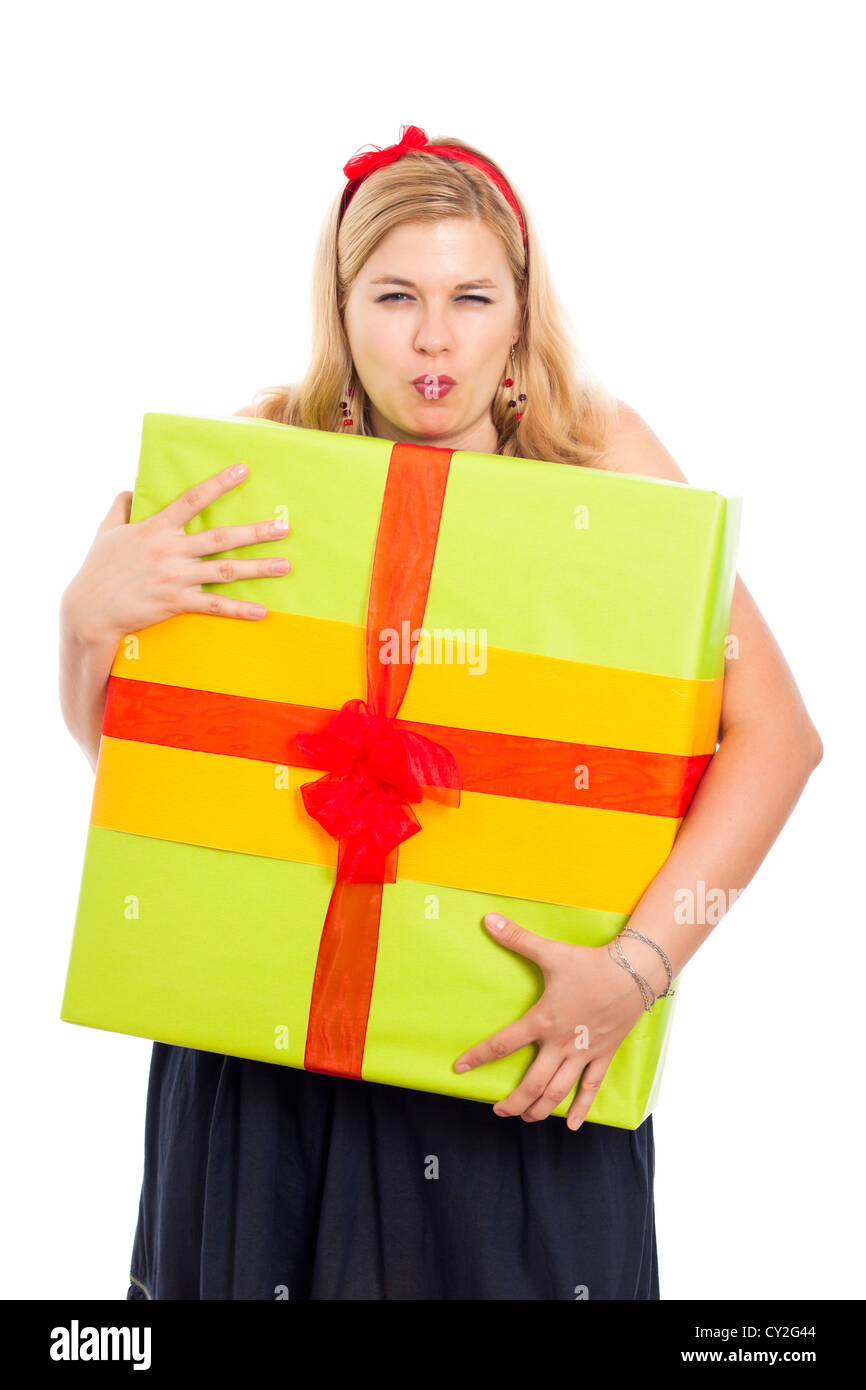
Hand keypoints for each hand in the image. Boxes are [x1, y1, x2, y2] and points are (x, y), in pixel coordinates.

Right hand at [62, 462, 291, 645]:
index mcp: (156, 528)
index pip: (193, 499)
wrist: (88, 610)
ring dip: (259, 568)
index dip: (220, 483)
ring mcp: (175, 577)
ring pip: (226, 570)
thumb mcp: (105, 531)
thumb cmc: (97, 570)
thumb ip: (119, 507)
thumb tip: (129, 489)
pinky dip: (239, 610)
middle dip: (256, 531)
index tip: (244, 469)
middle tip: (285, 526)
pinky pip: (214, 606)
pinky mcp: (176, 602)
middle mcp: (170, 550)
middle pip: (221, 537)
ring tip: (286, 565)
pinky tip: (263, 611)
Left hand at [453, 912, 648, 1129]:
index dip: (478, 1057)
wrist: (634, 971)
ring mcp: (583, 1053)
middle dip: (513, 1101)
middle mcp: (561, 1044)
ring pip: (558, 1092)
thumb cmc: (590, 963)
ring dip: (540, 1108)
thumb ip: (517, 938)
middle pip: (532, 1083)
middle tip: (498, 1110)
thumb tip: (488, 919)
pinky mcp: (603, 1055)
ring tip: (526, 1118)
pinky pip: (591, 1088)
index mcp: (543, 1021)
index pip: (503, 1044)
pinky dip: (581, 1108)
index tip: (459, 1069)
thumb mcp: (550, 951)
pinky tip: (571, 1125)